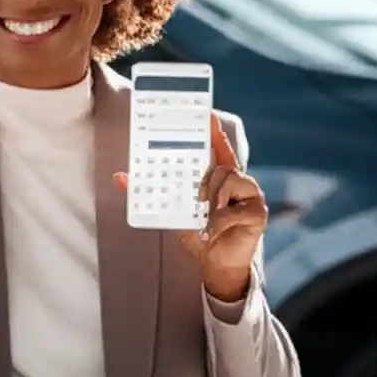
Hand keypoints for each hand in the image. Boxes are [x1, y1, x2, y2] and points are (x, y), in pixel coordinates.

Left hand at [114, 113, 267, 301]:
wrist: (215, 263)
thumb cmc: (199, 233)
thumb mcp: (173, 212)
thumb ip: (152, 193)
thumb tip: (119, 177)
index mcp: (220, 177)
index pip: (219, 148)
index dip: (214, 130)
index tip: (207, 114)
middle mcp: (239, 182)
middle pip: (222, 165)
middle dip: (207, 179)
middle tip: (198, 196)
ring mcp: (251, 196)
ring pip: (231, 178)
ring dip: (214, 198)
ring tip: (208, 213)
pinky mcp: (257, 212)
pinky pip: (235, 208)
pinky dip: (220, 221)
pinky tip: (216, 230)